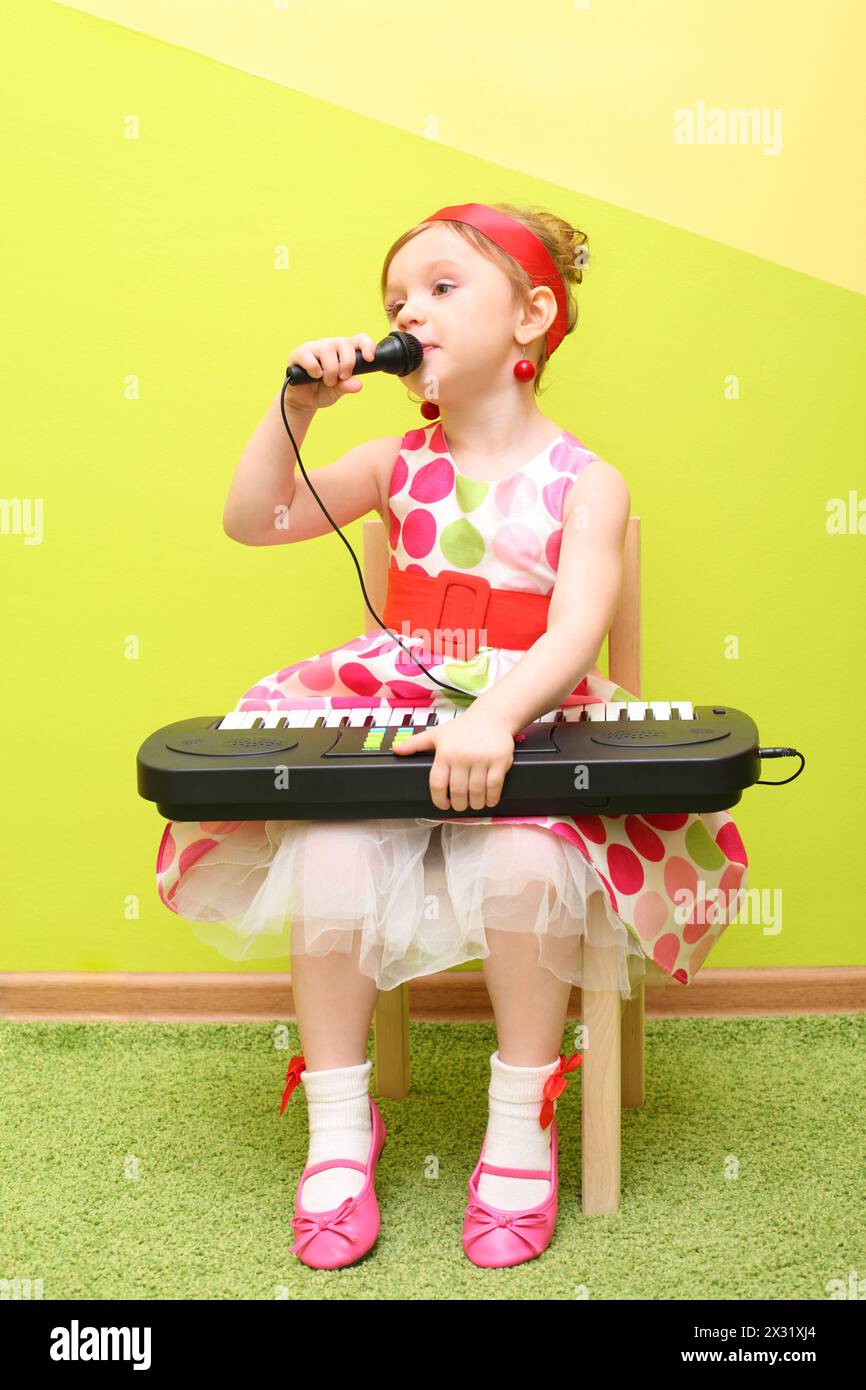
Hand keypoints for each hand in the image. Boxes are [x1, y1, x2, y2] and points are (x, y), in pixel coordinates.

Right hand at [284, 334, 377, 412]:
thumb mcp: (338, 392)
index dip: (367, 345)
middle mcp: (330, 345)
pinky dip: (315, 369)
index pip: (359, 340)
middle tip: (343, 377)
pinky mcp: (299, 354)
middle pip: (344, 342)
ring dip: (331, 370)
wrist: (302, 400)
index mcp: (343, 352)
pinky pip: (309, 357)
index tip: (369, 359)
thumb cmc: (322, 391)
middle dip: (347, 363)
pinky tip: (315, 376)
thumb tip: (358, 384)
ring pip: (327, 349)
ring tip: (328, 382)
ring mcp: (314, 348)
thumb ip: (347, 386)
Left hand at [391, 709, 514, 811]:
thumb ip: (415, 744)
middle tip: (460, 806)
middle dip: (459, 804)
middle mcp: (462, 756)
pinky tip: (489, 800)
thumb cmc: (462, 728)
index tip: (443, 805)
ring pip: (477, 792)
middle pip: (458, 791)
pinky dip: (491, 798)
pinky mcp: (499, 761)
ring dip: (475, 803)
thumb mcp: (437, 734)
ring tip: (475, 804)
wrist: (491, 717)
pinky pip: (494, 786)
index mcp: (445, 753)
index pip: (437, 783)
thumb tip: (396, 751)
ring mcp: (481, 759)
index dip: (439, 800)